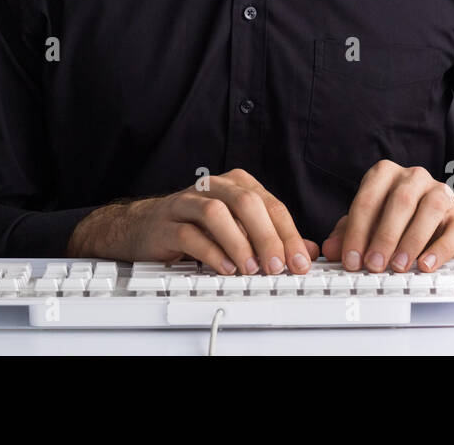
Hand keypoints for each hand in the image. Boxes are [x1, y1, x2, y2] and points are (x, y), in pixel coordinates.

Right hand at [68, 168, 318, 273]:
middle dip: (267, 237)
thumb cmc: (196, 227)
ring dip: (239, 243)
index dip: (289, 234)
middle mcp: (214, 187)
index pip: (271, 204)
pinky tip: (223, 268)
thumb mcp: (239, 230)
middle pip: (247, 203)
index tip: (300, 261)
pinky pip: (190, 234)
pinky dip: (210, 252)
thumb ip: (274, 238)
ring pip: (217, 212)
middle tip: (278, 266)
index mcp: (236, 184)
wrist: (145, 227)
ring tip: (250, 269)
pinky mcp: (167, 223)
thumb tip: (309, 252)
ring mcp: (188, 202)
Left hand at [321, 160, 453, 272]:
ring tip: (398, 266)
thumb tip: (331, 249)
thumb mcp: (370, 224)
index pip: (368, 199)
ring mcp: (440, 193)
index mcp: (386, 175)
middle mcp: (414, 178)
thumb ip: (348, 234)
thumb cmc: (400, 219)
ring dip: (411, 241)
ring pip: (428, 211)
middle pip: (399, 202)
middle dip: (383, 236)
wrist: (441, 222)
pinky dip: (438, 250)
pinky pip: (452, 231)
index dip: (357, 231)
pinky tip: (425, 265)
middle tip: (373, 264)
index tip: (351, 258)